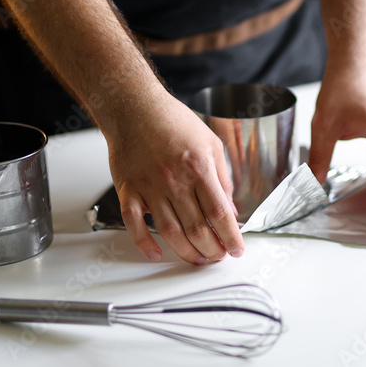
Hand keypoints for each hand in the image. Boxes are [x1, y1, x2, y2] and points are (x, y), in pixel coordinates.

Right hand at [107, 95, 243, 264]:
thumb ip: (223, 178)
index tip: (237, 249)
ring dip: (187, 253)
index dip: (231, 237)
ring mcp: (149, 187)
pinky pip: (135, 224)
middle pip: (197, 229)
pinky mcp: (128, 190)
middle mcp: (175, 180)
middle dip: (212, 250)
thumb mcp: (211, 144)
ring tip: (198, 259)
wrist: (134, 107)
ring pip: (170, 232)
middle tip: (218, 256)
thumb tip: (230, 211)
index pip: (219, 213)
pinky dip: (145, 243)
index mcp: (199, 168)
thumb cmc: (173, 121)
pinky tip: (156, 253)